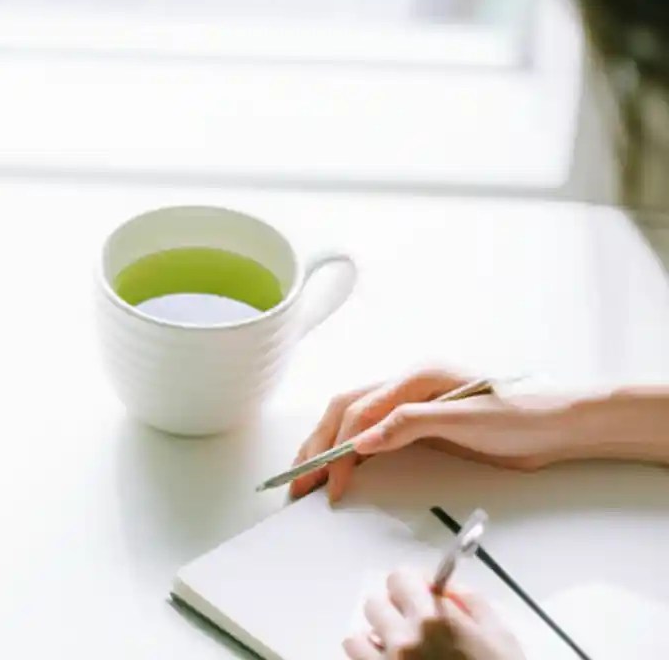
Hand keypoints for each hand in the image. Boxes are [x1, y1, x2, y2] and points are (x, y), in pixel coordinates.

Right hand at [291, 369, 581, 501]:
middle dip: (317, 445)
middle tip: (298, 481)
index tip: (330, 482)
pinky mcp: (421, 421)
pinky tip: (341, 466)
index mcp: (415, 376)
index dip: (338, 448)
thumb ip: (410, 425)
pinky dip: (350, 448)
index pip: (358, 411)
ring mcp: (412, 401)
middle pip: (344, 410)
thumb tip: (361, 440)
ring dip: (327, 445)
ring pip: (352, 418)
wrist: (562, 424)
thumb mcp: (466, 420)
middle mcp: (408, 384)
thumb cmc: (524, 416)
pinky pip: (372, 430)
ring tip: (307, 475)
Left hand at [342, 568, 524, 659]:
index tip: (420, 595)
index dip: (411, 585)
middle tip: (413, 626)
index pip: (399, 578)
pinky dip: (368, 656)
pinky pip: (354, 657)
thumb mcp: (500, 635)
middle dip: (394, 611)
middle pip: (376, 603)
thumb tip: (443, 587)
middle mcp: (404, 639)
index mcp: (434, 621)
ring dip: (377, 637)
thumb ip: (470, 601)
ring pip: (359, 633)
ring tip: (401, 649)